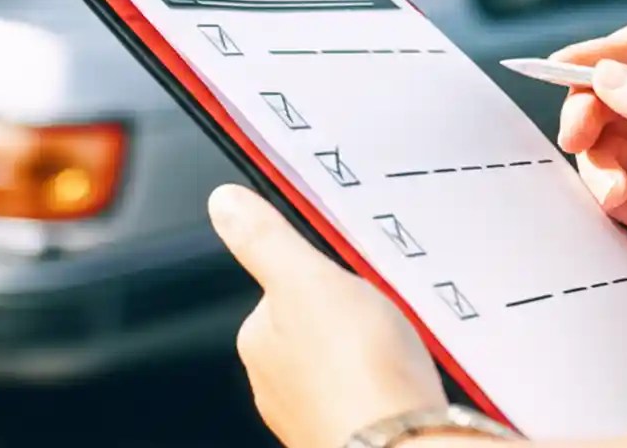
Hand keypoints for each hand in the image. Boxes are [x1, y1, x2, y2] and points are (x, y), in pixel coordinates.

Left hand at [208, 184, 448, 447]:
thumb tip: (223, 203)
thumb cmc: (355, 370)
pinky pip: (367, 395)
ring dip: (366, 354)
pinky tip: (403, 381)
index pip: (281, 292)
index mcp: (258, 338)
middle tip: (379, 308)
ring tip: (396, 346)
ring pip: (340, 366)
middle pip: (312, 329)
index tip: (349, 273)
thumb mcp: (307, 278)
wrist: (399, 443)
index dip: (320, 276)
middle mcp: (275, 383)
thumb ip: (265, 239)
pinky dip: (382, 386)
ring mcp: (312, 413)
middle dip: (345, 318)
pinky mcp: (351, 431)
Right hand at [552, 23, 626, 346]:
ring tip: (625, 200)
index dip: (602, 55)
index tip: (560, 69)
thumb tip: (607, 73)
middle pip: (615, 97)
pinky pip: (612, 194)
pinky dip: (616, 204)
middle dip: (591, 115)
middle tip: (577, 138)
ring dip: (603, 170)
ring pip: (606, 148)